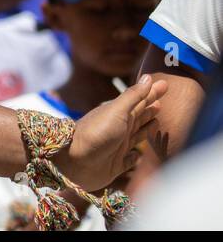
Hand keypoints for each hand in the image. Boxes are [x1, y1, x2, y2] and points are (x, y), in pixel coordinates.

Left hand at [60, 75, 166, 191]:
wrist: (75, 161)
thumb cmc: (96, 132)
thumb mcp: (116, 111)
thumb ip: (133, 96)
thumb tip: (148, 77)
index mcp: (119, 114)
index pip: (140, 100)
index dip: (152, 92)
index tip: (165, 83)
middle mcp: (119, 129)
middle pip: (139, 116)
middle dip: (151, 109)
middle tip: (164, 101)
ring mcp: (117, 146)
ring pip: (137, 135)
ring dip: (147, 129)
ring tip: (157, 122)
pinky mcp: (116, 164)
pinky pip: (130, 159)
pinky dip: (135, 156)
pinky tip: (139, 155)